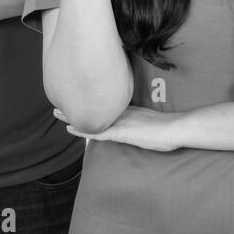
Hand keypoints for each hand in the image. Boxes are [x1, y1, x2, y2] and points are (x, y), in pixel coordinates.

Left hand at [57, 105, 180, 151]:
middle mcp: (121, 115)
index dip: (88, 105)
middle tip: (57, 104)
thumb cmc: (169, 128)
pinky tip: (71, 129)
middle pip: (94, 110)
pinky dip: (84, 131)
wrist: (177, 127)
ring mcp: (120, 123)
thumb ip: (142, 121)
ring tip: (57, 113)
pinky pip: (98, 132)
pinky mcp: (121, 133)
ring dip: (73, 117)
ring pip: (92, 119)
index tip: (75, 100)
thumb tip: (140, 121)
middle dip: (76, 107)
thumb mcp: (150, 123)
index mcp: (127, 112)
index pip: (103, 108)